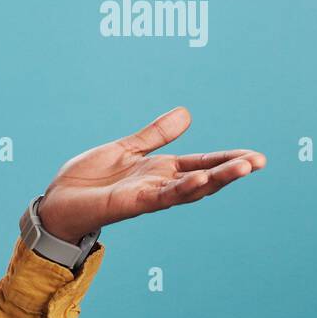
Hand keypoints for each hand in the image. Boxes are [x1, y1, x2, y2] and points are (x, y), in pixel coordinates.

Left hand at [36, 106, 265, 241]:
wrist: (57, 201)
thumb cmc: (89, 179)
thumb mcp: (125, 149)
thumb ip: (155, 135)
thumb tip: (186, 113)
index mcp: (159, 171)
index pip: (202, 163)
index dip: (227, 159)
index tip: (256, 156)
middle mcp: (158, 185)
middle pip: (203, 177)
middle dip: (230, 170)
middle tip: (259, 161)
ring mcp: (147, 195)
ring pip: (189, 188)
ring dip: (216, 179)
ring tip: (242, 168)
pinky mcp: (131, 204)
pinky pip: (162, 196)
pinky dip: (182, 188)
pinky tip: (200, 178)